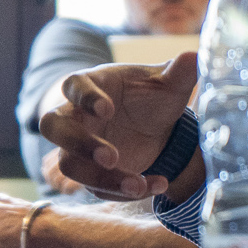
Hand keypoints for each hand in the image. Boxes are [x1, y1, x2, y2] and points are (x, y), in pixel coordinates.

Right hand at [38, 52, 199, 201]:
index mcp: (91, 85)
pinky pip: (94, 188)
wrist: (159, 127)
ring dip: (102, 179)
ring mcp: (78, 147)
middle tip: (111, 157)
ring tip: (138, 184)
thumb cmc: (153, 96)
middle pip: (53, 127)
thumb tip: (194, 55)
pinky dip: (122, 191)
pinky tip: (155, 185)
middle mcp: (76, 116)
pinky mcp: (90, 172)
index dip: (85, 97)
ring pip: (69, 165)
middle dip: (78, 143)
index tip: (108, 108)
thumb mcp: (169, 84)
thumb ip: (179, 72)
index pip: (73, 85)